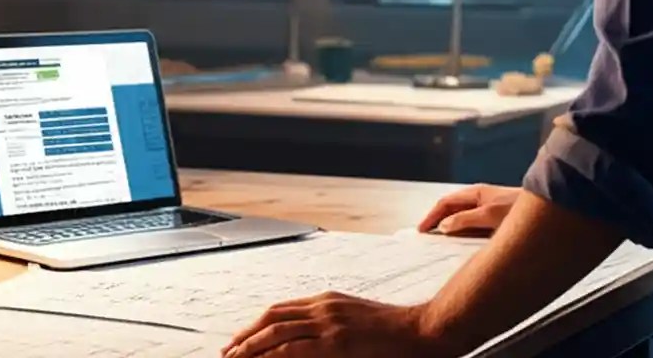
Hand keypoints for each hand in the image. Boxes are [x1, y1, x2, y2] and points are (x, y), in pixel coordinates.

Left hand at [220, 292, 452, 357]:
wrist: (424, 330)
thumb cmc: (397, 331)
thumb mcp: (357, 320)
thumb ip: (331, 327)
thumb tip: (307, 341)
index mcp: (328, 300)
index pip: (280, 310)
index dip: (256, 324)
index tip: (240, 339)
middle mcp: (324, 307)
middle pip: (272, 318)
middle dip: (245, 336)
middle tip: (228, 352)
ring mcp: (330, 324)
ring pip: (277, 332)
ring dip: (251, 347)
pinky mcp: (337, 342)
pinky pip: (294, 349)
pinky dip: (273, 356)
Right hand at [418, 184, 522, 235]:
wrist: (547, 206)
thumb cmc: (518, 209)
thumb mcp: (489, 215)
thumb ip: (465, 219)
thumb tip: (443, 226)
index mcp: (474, 193)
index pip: (445, 203)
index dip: (431, 216)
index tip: (421, 230)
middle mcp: (479, 198)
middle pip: (451, 208)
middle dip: (437, 220)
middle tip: (426, 237)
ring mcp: (487, 207)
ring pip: (461, 216)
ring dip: (449, 227)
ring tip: (440, 241)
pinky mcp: (496, 218)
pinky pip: (472, 223)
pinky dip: (462, 231)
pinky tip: (463, 242)